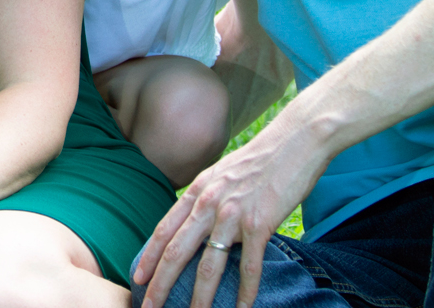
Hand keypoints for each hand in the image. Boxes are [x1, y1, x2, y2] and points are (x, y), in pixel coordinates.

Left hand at [132, 119, 326, 307]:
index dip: (149, 257)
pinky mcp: (260, 224)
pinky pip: (249, 266)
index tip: (138, 278)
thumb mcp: (222, 174)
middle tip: (150, 307)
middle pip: (177, 251)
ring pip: (210, 265)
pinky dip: (245, 291)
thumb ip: (206, 197)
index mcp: (197, 190)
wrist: (295, 141)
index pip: (164, 230)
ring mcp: (233, 214)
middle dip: (161, 284)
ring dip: (200, 297)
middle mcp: (209, 203)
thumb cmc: (260, 160)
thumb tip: (194, 223)